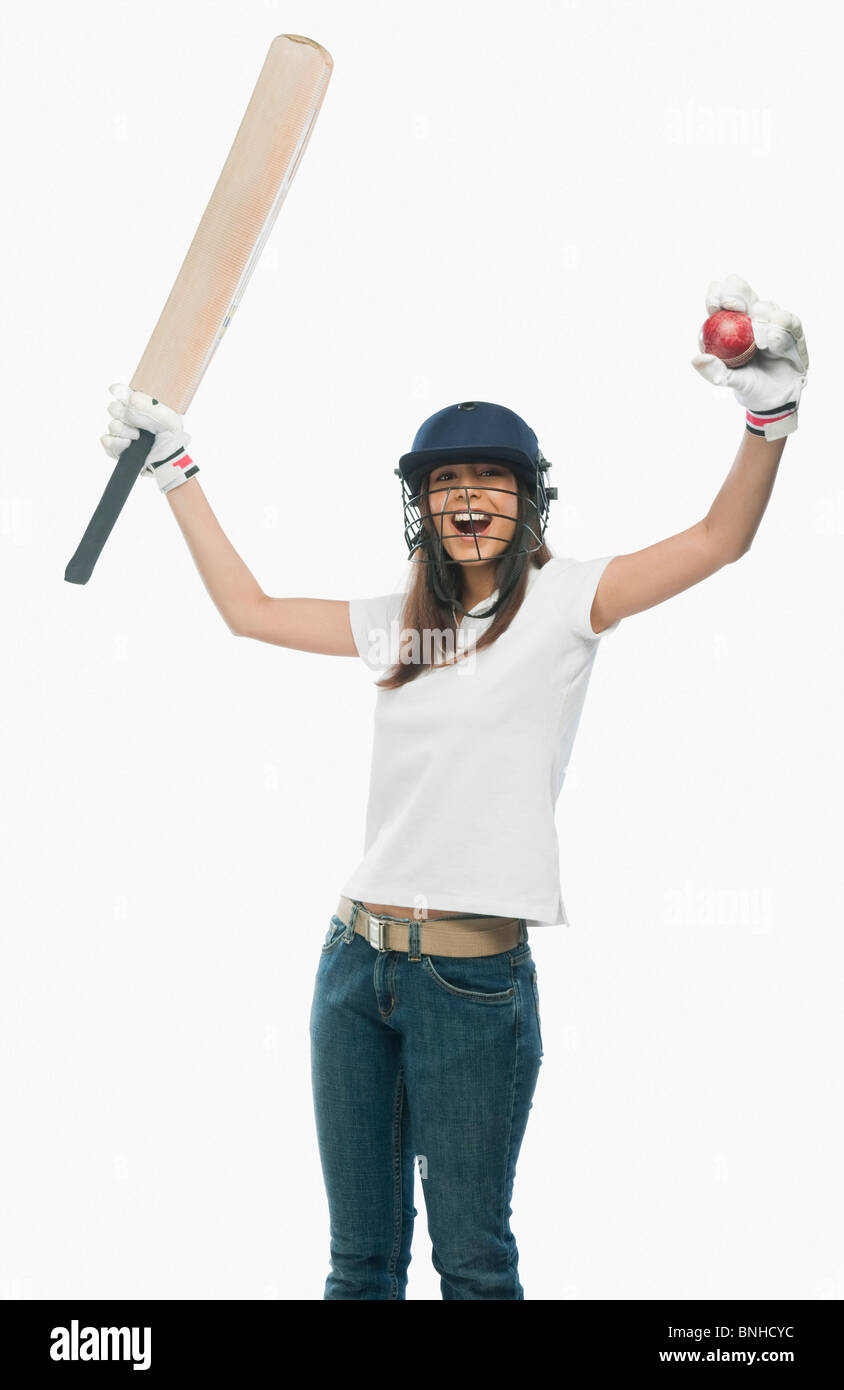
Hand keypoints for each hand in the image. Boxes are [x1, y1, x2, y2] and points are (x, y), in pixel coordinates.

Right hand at [100, 384, 198, 492]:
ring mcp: (121, 433)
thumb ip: (152, 407)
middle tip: (137, 422)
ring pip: (112, 425)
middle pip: (113, 408)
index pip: (122, 392)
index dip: (118, 390)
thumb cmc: (171, 440)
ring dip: (125, 431)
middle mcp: (128, 418)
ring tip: (138, 437)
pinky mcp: (115, 448)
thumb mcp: (169, 420)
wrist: (168, 463)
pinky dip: (118, 443)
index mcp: (140, 406)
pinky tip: (129, 445)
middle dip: (124, 413)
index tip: (117, 392)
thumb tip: (132, 398)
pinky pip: (107, 441)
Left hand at [691, 274, 808, 439]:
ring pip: (766, 305)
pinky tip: (771, 344)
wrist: (775, 400)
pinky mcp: (792, 329)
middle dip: (736, 292)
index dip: (717, 295)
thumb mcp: (729, 381)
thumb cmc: (749, 385)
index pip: (722, 298)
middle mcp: (752, 317)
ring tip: (760, 345)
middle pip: (743, 290)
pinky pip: (787, 320)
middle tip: (732, 306)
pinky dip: (778, 330)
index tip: (712, 307)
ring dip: (760, 320)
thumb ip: (715, 371)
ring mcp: (772, 321)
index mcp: (731, 324)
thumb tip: (696, 359)